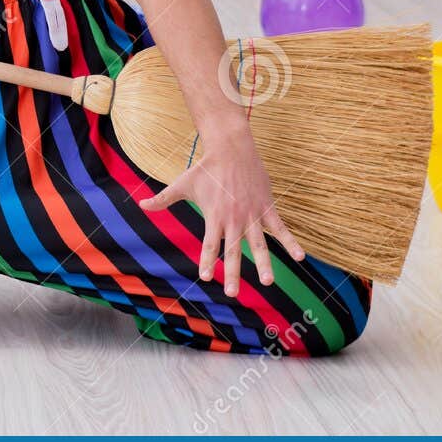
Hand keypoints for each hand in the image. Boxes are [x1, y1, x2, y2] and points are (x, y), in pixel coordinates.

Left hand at [138, 124, 304, 295]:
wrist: (231, 148)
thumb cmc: (205, 168)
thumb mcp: (182, 184)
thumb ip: (163, 198)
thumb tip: (140, 204)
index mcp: (214, 216)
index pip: (210, 244)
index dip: (208, 260)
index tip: (206, 277)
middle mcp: (234, 218)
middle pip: (233, 250)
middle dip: (232, 273)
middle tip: (231, 293)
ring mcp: (252, 214)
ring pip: (259, 244)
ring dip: (264, 264)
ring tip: (267, 282)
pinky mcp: (267, 206)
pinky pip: (281, 228)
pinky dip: (291, 242)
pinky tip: (301, 258)